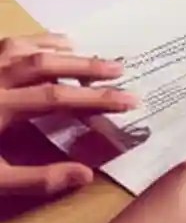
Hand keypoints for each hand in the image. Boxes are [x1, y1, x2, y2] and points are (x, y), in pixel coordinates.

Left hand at [0, 33, 136, 196]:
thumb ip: (35, 179)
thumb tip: (85, 175)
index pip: (59, 98)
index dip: (98, 98)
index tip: (131, 100)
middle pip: (46, 64)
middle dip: (87, 66)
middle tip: (120, 70)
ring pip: (18, 47)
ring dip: (53, 47)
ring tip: (78, 50)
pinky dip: (21, 43)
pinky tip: (28, 48)